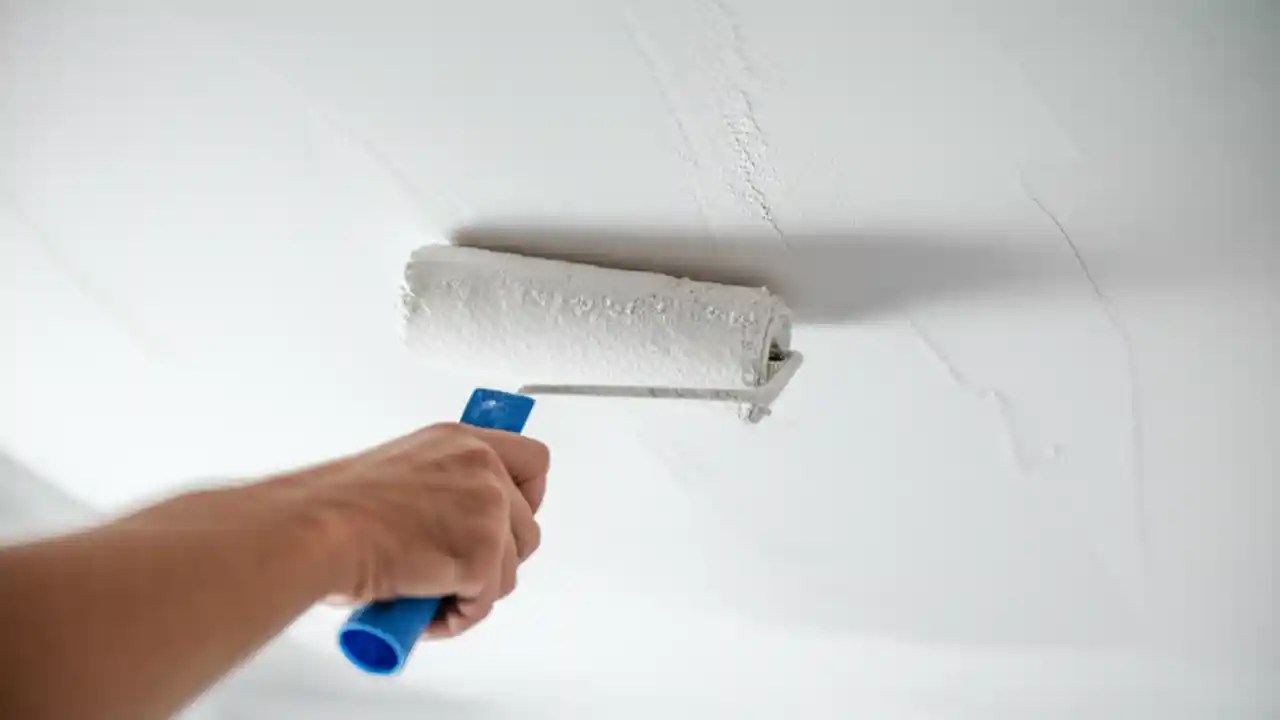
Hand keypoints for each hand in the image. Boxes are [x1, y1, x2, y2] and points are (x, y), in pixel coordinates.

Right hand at [287, 422, 548, 637]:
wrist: (315, 531)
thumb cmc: (334, 509)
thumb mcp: (403, 472)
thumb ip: (442, 487)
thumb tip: (453, 527)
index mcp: (461, 442)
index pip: (534, 462)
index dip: (526, 499)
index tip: (505, 524)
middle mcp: (482, 468)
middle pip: (527, 528)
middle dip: (497, 559)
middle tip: (458, 574)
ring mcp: (487, 509)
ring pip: (510, 572)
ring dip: (474, 593)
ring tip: (429, 596)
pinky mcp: (482, 554)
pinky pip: (483, 604)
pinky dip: (456, 618)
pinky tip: (423, 613)